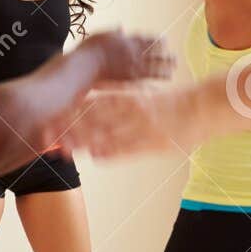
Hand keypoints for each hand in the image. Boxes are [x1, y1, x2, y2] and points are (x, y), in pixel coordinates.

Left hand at [60, 84, 194, 158]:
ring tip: (64, 149)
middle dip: (69, 128)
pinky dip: (113, 152)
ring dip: (85, 142)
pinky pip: (131, 149)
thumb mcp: (141, 93)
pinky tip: (96, 157)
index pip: (93, 103)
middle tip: (46, 134)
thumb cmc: (169, 103)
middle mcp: (132, 111)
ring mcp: (143, 127)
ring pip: (109, 134)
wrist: (203, 108)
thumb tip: (91, 93)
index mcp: (129, 96)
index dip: (70, 111)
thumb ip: (117, 95)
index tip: (49, 116)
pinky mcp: (155, 143)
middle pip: (94, 119)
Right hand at [82, 29, 175, 84]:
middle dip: (166, 56)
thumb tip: (121, 26)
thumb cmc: (89, 50)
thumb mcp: (101, 35)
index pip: (147, 39)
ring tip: (173, 70)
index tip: (166, 41)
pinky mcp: (128, 78)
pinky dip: (157, 78)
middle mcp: (133, 52)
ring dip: (165, 67)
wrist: (84, 66)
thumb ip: (114, 31)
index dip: (158, 41)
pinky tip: (164, 80)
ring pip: (154, 66)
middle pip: (154, 53)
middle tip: (176, 58)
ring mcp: (131, 65)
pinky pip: (147, 78)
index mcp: (127, 40)